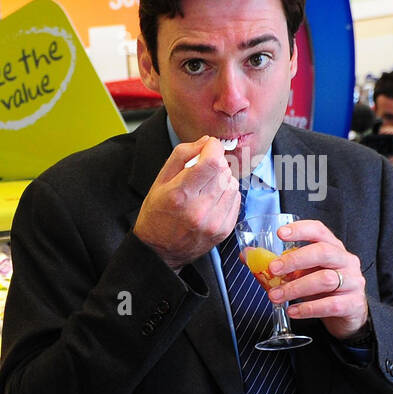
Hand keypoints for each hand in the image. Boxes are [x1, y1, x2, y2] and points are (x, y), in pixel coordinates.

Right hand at [133, 137, 240, 271]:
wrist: (160, 252)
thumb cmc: (157, 215)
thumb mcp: (159, 181)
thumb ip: (181, 156)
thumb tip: (205, 141)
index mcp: (180, 194)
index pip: (212, 161)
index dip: (213, 148)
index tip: (208, 147)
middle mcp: (199, 209)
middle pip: (224, 170)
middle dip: (215, 164)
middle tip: (202, 171)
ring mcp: (214, 221)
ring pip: (232, 184)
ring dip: (222, 180)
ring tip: (205, 188)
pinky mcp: (224, 230)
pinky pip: (236, 200)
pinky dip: (226, 195)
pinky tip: (212, 200)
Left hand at [267, 219, 369, 339]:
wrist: (348, 313)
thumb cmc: (322, 289)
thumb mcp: (301, 273)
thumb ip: (278, 265)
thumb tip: (248, 256)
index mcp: (332, 248)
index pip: (319, 231)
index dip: (301, 229)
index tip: (280, 233)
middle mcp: (345, 261)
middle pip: (323, 252)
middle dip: (295, 260)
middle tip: (273, 269)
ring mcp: (352, 281)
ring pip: (325, 279)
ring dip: (295, 288)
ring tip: (276, 296)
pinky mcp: (353, 303)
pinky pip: (331, 305)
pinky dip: (308, 308)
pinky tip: (293, 310)